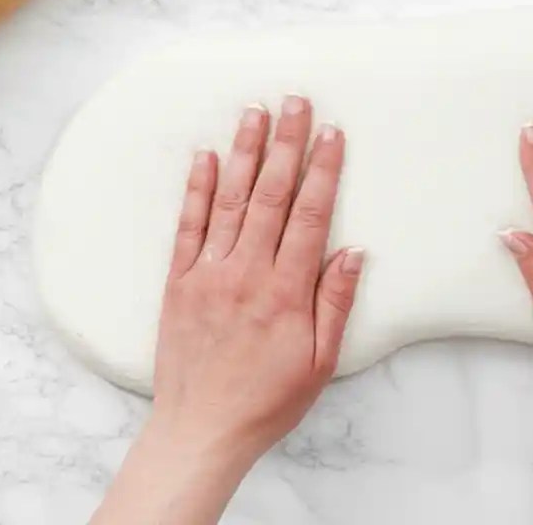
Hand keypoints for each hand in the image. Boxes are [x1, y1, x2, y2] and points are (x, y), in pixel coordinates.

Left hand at [93, 96, 361, 524]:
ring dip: (244, 153)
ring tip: (254, 112)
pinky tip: (206, 157)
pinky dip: (196, 189)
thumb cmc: (267, 401)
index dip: (323, 170)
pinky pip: (188, 226)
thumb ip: (335, 303)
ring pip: (229, 200)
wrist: (201, 430)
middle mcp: (246, 272)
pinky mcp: (179, 282)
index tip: (332, 133)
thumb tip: (353, 253)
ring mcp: (208, 273)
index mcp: (285, 290)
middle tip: (296, 101)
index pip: (310, 215)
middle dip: (287, 144)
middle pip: (271, 195)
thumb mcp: (320, 361)